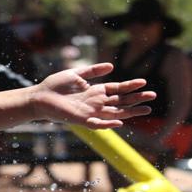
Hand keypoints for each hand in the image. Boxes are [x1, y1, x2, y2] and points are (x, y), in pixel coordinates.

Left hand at [31, 64, 156, 129]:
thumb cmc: (55, 86)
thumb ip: (92, 70)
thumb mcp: (76, 73)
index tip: (144, 82)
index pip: (117, 90)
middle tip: (153, 96)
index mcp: (95, 92)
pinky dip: (108, 124)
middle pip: (121, 102)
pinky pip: (98, 124)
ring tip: (146, 109)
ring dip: (130, 112)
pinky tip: (120, 121)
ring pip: (115, 113)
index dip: (130, 86)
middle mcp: (96, 103)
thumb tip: (111, 66)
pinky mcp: (81, 120)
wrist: (38, 97)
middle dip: (137, 99)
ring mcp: (90, 113)